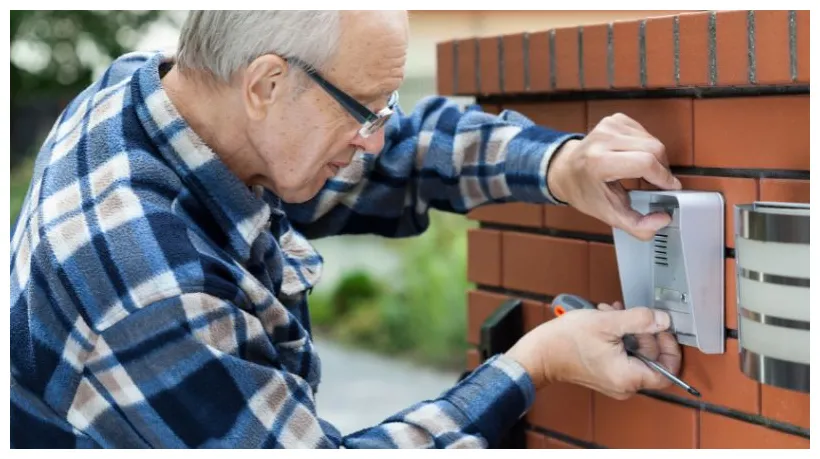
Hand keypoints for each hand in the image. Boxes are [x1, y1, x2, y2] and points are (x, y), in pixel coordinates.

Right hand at [505, 301, 681, 399]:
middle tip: (631, 316)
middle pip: (652, 359)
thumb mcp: (607, 322)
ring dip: (629, 331)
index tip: (662, 329)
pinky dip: (619, 338)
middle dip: (644, 332)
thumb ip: (640, 320)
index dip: (669, 346)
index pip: (670, 370)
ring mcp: (614, 381)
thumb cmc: (566, 342)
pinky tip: (607, 322)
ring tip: (613, 315)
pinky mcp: (605, 374)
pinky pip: (623, 356)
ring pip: (636, 355)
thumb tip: (663, 319)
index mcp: (629, 377)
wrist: (539, 353)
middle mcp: (624, 385)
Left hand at [547, 113, 681, 240]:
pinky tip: (636, 157)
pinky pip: (644, 132)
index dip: (663, 177)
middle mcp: (602, 140)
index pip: (644, 162)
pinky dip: (647, 146)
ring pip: (652, 140)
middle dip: (662, 169)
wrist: (565, 171)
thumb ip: (637, 225)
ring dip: (656, 158)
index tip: (671, 188)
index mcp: (598, 163)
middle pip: (653, 149)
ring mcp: (608, 126)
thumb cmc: (585, 193)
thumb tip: (664, 219)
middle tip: (659, 184)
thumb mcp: (609, 215)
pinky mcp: (614, 119)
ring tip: (646, 173)